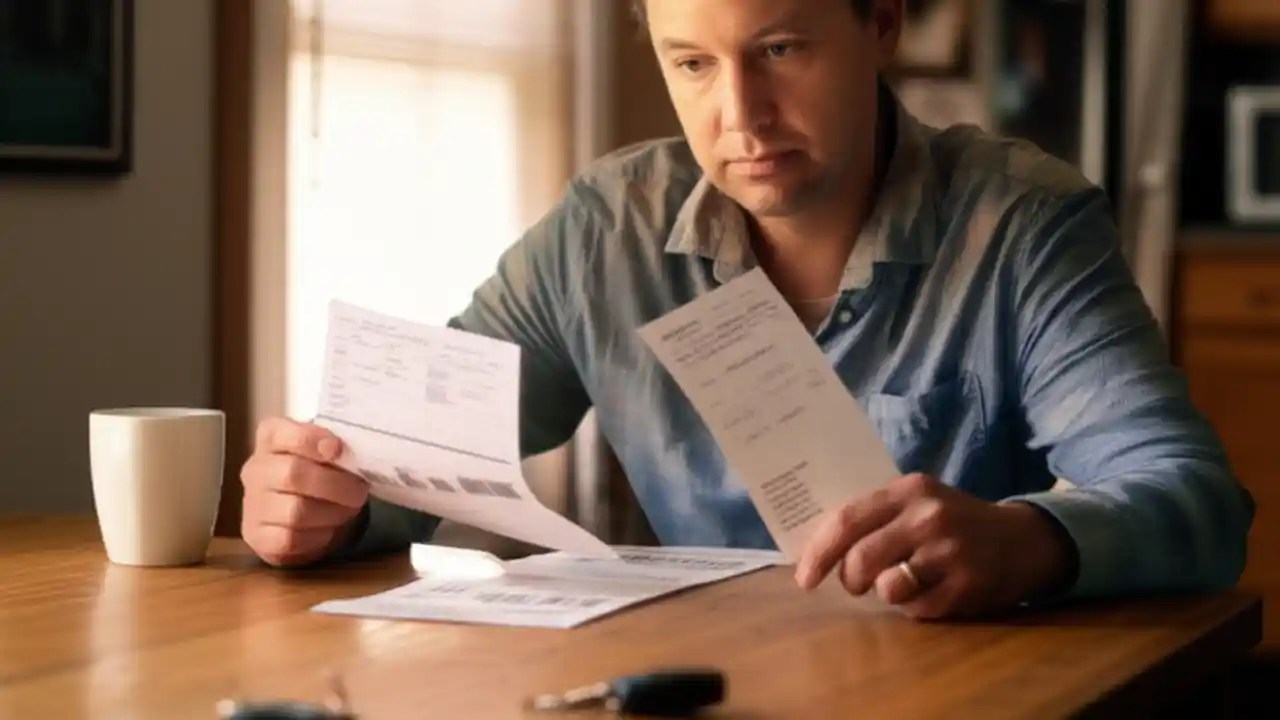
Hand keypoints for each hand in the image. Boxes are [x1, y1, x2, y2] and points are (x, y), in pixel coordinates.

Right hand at [240, 418, 368, 566]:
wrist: (305, 513)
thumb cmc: (322, 471)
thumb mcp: (329, 449)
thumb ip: (336, 446)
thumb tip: (348, 453)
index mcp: (271, 436)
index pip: (281, 432)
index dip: (311, 440)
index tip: (338, 450)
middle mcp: (256, 468)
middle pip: (292, 474)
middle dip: (336, 485)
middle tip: (359, 491)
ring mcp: (252, 504)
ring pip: (295, 511)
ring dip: (332, 513)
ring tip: (348, 510)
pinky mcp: (257, 537)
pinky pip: (290, 540)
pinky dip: (318, 537)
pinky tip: (328, 530)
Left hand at [794, 474, 1071, 618]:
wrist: (1023, 540)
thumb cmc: (954, 522)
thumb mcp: (918, 502)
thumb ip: (875, 516)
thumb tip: (815, 545)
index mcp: (908, 490)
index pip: (847, 520)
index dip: (819, 552)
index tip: (804, 577)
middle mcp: (928, 516)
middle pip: (860, 559)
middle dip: (849, 580)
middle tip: (856, 584)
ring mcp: (950, 552)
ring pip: (887, 589)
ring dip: (886, 594)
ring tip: (903, 582)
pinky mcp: (967, 586)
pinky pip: (918, 610)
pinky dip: (916, 607)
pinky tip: (934, 590)